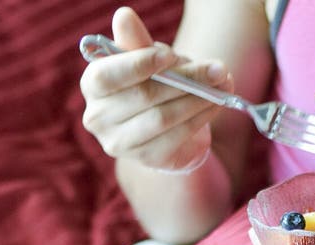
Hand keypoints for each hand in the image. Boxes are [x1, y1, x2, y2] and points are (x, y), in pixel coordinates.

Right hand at [80, 6, 231, 171]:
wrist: (161, 125)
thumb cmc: (149, 82)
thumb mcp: (144, 58)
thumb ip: (136, 41)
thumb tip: (124, 16)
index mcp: (92, 84)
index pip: (108, 75)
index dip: (139, 64)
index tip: (170, 56)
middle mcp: (98, 117)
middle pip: (145, 96)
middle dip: (185, 80)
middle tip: (218, 70)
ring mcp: (120, 143)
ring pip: (162, 119)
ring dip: (197, 101)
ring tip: (221, 87)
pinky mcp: (144, 158)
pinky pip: (175, 138)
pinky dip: (198, 120)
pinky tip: (214, 107)